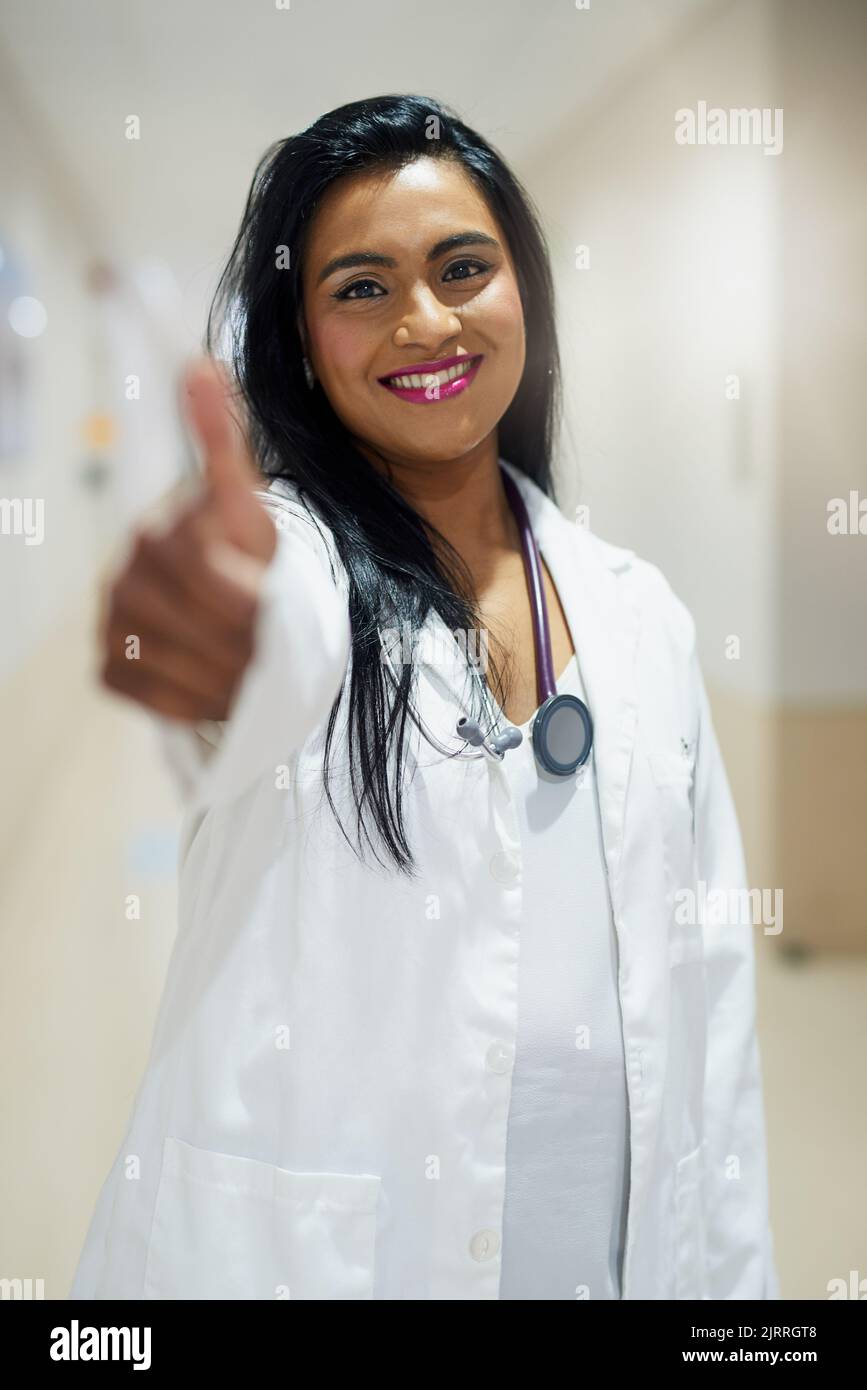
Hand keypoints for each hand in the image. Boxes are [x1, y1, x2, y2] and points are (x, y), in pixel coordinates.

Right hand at [98, 358, 277, 721]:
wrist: (230, 600)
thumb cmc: (250, 554)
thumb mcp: (253, 505)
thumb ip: (225, 441)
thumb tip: (199, 365)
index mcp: (164, 531)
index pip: (212, 577)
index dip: (253, 603)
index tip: (277, 610)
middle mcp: (128, 572)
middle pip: (202, 630)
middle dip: (251, 647)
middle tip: (278, 651)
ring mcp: (113, 619)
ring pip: (181, 669)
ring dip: (229, 679)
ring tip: (254, 671)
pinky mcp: (109, 662)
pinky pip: (154, 697)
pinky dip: (193, 700)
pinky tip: (216, 685)